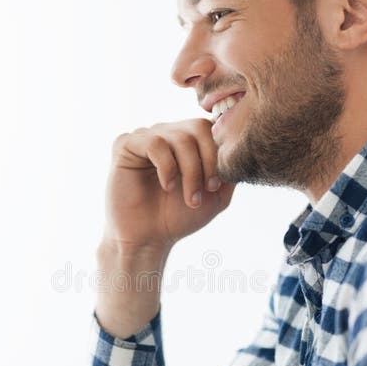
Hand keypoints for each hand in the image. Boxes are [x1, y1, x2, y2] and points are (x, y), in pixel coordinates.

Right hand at [104, 118, 234, 250]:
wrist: (149, 238)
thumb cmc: (180, 217)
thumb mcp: (217, 196)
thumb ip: (230, 171)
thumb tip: (240, 150)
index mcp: (189, 141)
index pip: (212, 127)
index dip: (220, 151)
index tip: (218, 184)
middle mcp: (168, 133)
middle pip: (198, 128)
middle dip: (208, 161)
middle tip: (208, 189)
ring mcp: (147, 137)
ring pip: (179, 138)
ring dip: (190, 170)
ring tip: (190, 197)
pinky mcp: (126, 145)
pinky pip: (153, 142)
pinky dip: (167, 167)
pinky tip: (168, 186)